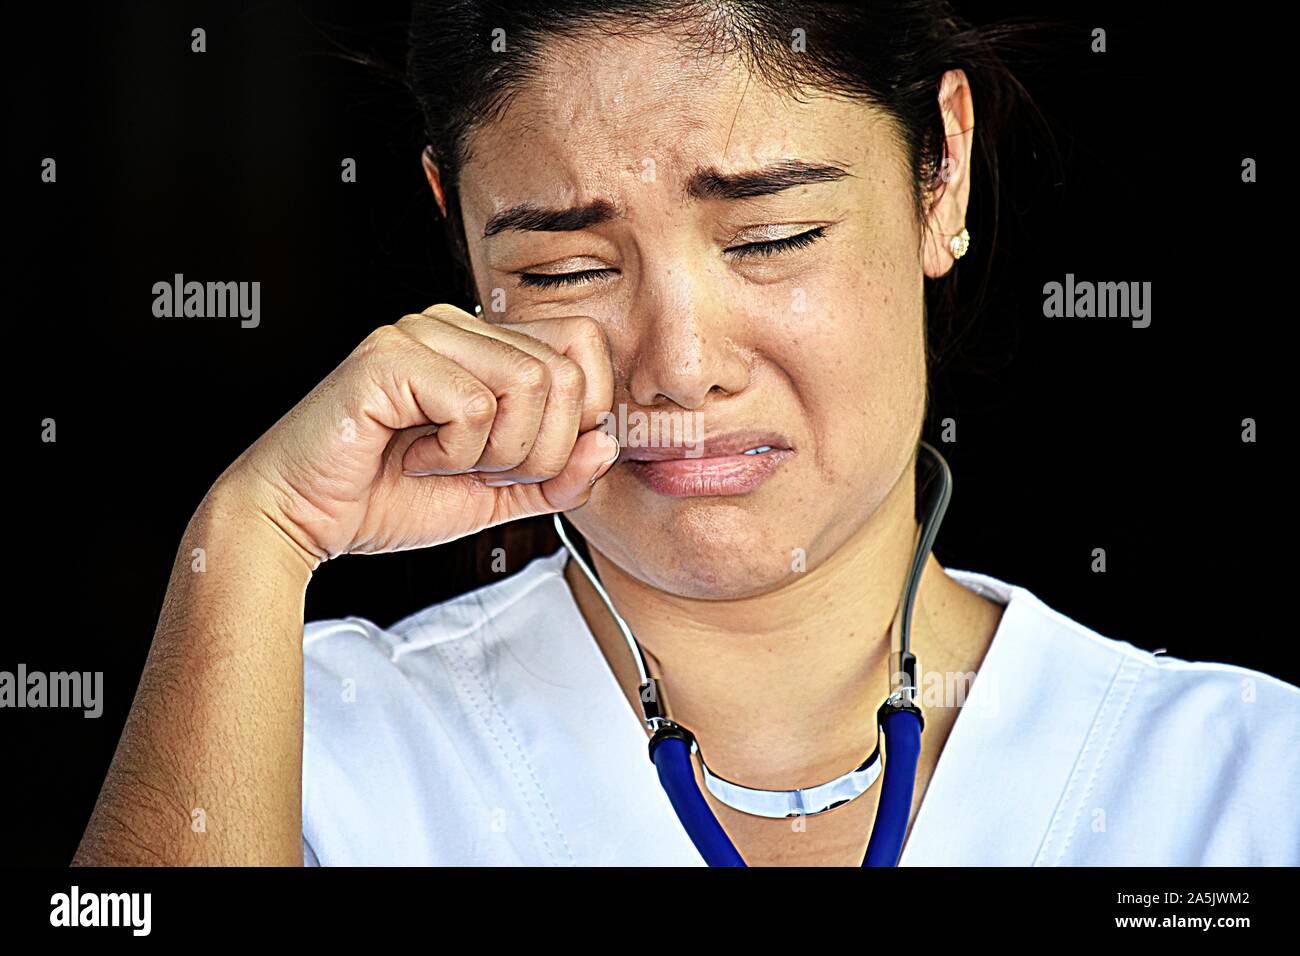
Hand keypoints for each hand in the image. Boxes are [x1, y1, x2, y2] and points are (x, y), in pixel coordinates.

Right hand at [218, 304, 618, 565]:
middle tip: (482, 471)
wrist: (305, 518)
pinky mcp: (391, 357)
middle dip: (540, 449)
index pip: (584, 346)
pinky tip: (416, 457)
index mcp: (486, 344)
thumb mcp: (499, 494)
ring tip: (447, 463)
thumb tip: (608, 442)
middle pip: (566, 371)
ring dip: (499, 452)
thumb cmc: (387, 496)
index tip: (530, 462)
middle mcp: (457, 325)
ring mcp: (421, 333)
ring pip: (530, 383)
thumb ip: (560, 474)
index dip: (580, 417)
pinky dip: (456, 454)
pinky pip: (475, 406)